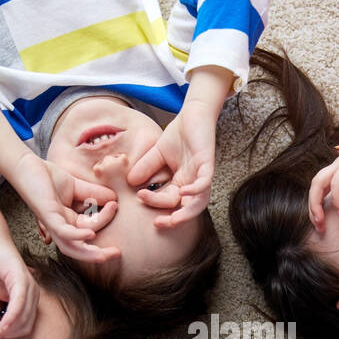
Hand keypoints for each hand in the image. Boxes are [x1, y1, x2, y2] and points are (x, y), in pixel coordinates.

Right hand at [0, 235, 37, 338]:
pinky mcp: (23, 281)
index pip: (23, 328)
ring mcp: (30, 289)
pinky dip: (8, 320)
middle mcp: (34, 297)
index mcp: (29, 302)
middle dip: (3, 336)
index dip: (4, 337)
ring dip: (2, 331)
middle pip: (24, 328)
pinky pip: (19, 306)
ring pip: (22, 321)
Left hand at [9, 152, 120, 261]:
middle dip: (98, 254)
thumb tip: (114, 198)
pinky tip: (90, 234)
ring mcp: (53, 223)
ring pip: (71, 246)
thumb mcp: (77, 187)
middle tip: (116, 253)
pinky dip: (76, 235)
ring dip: (89, 253)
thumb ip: (94, 194)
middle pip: (80, 248)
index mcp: (68, 222)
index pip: (91, 226)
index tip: (115, 203)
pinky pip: (62, 231)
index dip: (106, 217)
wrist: (27, 166)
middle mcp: (61, 227)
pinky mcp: (47, 216)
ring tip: (105, 255)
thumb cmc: (48, 177)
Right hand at [127, 99, 216, 228]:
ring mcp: (201, 175)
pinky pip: (205, 182)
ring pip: (199, 202)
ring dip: (187, 213)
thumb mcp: (157, 154)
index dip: (155, 204)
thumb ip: (146, 167)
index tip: (139, 197)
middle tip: (159, 223)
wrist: (194, 115)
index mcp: (181, 183)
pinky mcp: (208, 164)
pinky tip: (184, 191)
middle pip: (186, 209)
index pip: (169, 201)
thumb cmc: (179, 135)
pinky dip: (196, 190)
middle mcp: (192, 183)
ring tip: (174, 219)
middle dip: (174, 220)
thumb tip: (130, 181)